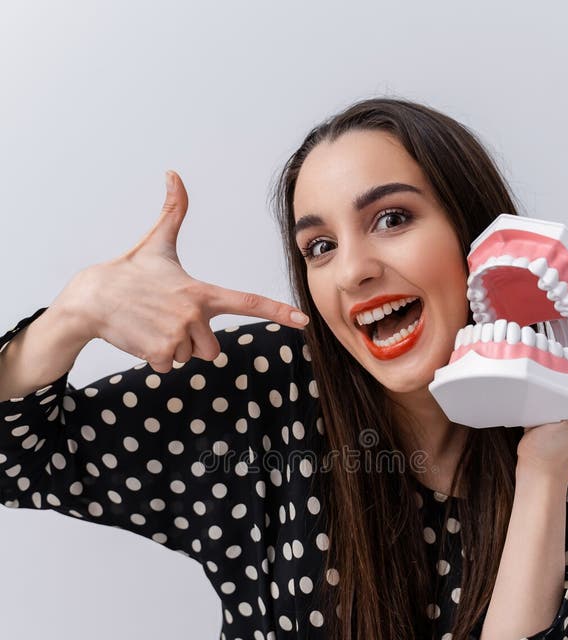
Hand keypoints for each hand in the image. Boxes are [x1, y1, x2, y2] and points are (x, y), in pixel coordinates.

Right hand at [52, 170, 307, 373]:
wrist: (91, 298)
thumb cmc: (128, 273)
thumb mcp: (155, 243)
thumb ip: (173, 212)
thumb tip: (174, 173)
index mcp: (202, 291)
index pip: (248, 302)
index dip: (278, 311)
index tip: (303, 321)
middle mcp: (195, 315)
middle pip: (214, 349)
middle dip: (194, 342)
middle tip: (169, 320)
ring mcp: (179, 335)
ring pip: (191, 358)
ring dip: (174, 349)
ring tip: (154, 326)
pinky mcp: (161, 352)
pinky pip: (170, 366)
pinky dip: (156, 357)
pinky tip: (142, 337)